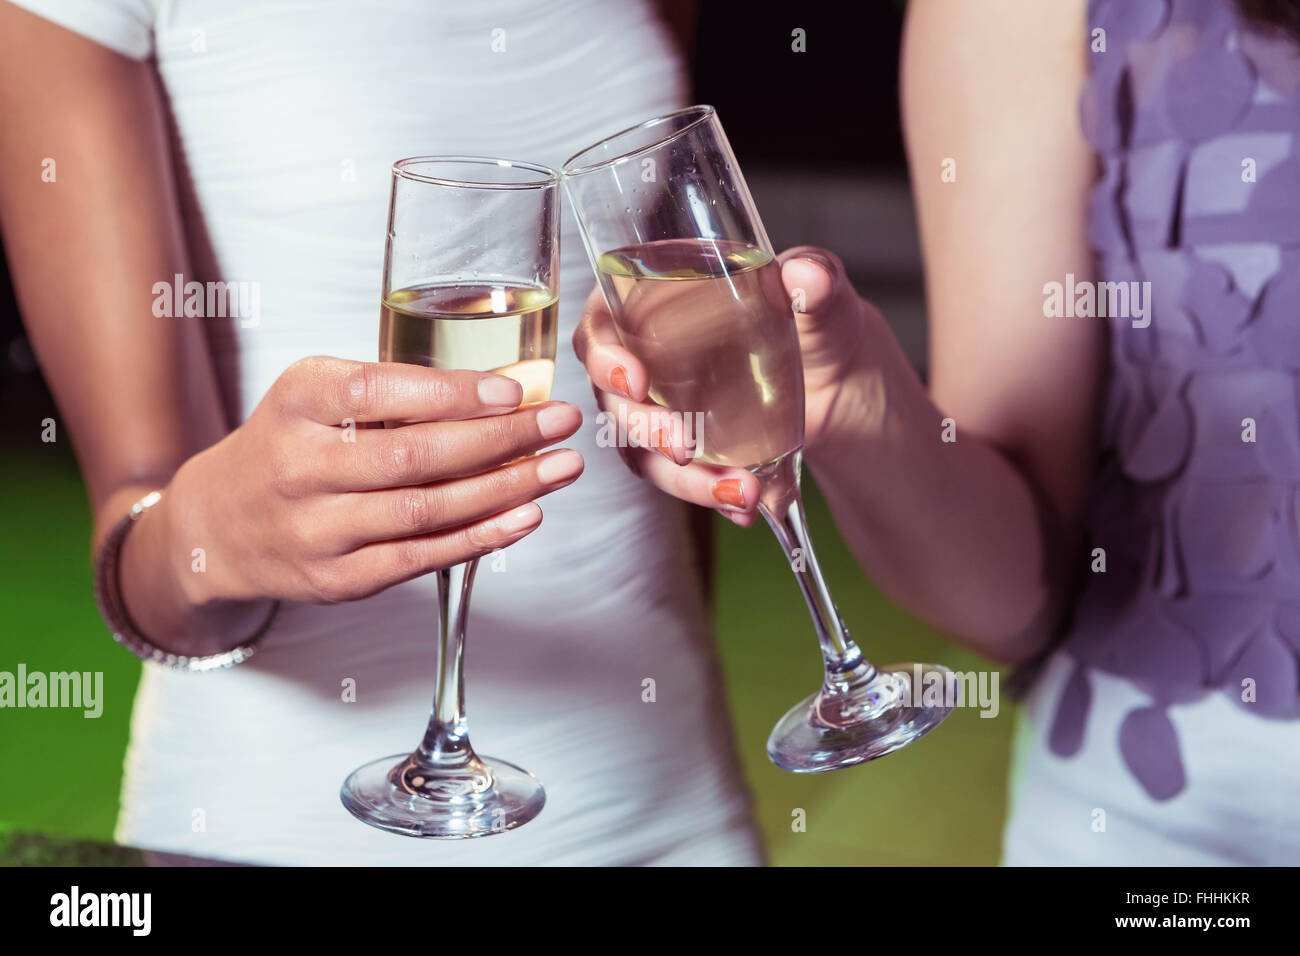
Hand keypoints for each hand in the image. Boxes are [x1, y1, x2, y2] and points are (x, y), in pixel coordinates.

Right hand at [165, 356, 583, 605]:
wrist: (218, 525)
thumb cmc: (288, 445)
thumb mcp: (318, 393)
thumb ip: (398, 389)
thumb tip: (506, 390)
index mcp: (298, 402)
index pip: (380, 392)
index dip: (454, 393)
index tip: (514, 390)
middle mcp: (301, 466)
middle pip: (415, 454)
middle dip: (502, 438)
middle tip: (560, 423)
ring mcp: (318, 529)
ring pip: (427, 509)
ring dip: (507, 488)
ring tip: (560, 467)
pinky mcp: (339, 579)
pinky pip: (422, 557)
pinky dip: (481, 537)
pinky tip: (525, 515)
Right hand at [573, 245, 894, 525]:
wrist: (843, 381)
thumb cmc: (817, 321)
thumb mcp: (823, 294)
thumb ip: (817, 277)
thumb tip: (807, 277)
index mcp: (656, 301)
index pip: (601, 325)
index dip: (602, 355)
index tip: (633, 380)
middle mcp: (648, 357)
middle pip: (613, 397)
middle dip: (643, 429)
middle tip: (682, 448)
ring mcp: (664, 408)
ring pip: (641, 449)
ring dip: (681, 478)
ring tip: (738, 491)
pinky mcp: (687, 448)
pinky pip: (677, 477)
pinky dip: (708, 493)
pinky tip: (744, 504)